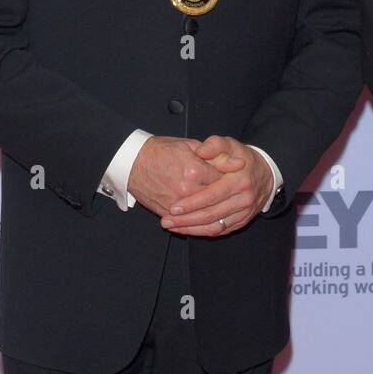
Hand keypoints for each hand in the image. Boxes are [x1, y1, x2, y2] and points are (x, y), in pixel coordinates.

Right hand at [128, 135, 244, 217]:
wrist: (132, 161)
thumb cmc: (161, 150)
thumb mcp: (190, 146)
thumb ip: (216, 155)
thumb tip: (240, 163)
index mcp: (194, 170)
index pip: (223, 180)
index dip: (232, 180)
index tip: (238, 180)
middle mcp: (186, 189)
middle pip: (216, 200)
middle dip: (227, 200)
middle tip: (235, 198)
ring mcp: (175, 204)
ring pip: (204, 217)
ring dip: (217, 217)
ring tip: (227, 215)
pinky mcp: (166, 212)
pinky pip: (188, 225)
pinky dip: (200, 227)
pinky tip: (210, 225)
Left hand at [159, 135, 274, 237]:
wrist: (266, 174)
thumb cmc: (243, 158)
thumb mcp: (230, 145)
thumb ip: (214, 145)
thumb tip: (200, 151)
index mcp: (239, 181)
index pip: (212, 196)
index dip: (192, 203)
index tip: (173, 207)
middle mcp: (243, 199)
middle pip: (211, 214)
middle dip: (186, 220)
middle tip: (166, 220)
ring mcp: (244, 213)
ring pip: (215, 227)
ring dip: (191, 229)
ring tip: (171, 226)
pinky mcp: (242, 222)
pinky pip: (220, 231)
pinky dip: (202, 232)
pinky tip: (186, 229)